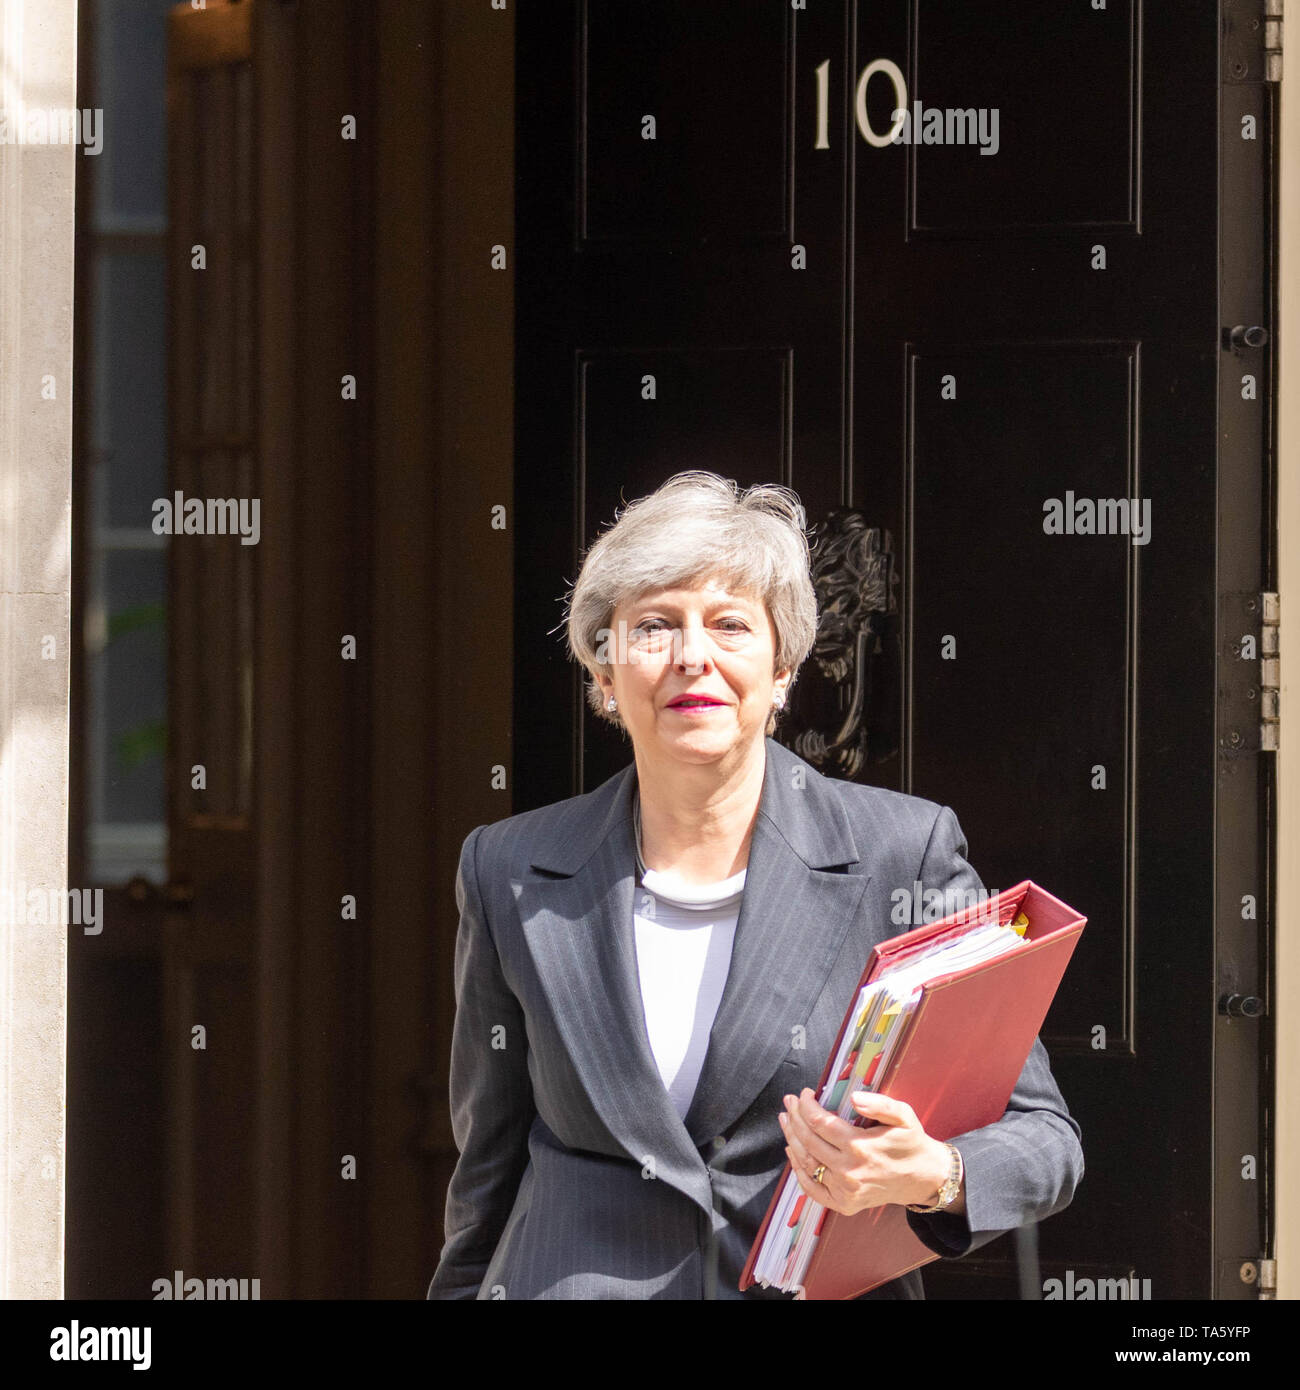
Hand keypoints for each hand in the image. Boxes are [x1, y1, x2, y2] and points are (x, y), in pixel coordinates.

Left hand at [778, 1088, 961, 1216]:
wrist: (923, 1179)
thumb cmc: (910, 1143)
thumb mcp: (903, 1116)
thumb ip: (880, 1104)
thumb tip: (854, 1098)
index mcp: (860, 1147)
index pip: (819, 1122)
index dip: (807, 1105)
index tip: (806, 1093)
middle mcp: (849, 1171)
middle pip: (808, 1140)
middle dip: (795, 1117)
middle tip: (789, 1101)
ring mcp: (844, 1190)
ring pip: (807, 1162)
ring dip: (791, 1139)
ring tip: (786, 1120)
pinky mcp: (844, 1204)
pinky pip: (812, 1188)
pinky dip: (798, 1170)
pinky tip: (792, 1151)